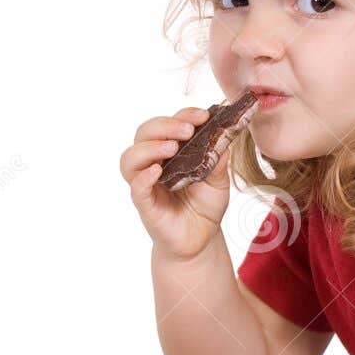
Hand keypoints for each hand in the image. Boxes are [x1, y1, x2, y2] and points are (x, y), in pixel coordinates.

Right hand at [120, 105, 232, 260]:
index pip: (167, 125)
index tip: (203, 116)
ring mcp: (146, 183)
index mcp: (170, 152)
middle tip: (187, 130)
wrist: (201, 239)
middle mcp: (153, 163)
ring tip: (171, 148)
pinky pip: (136, 187)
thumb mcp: (219, 180)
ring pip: (130, 158)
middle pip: (143, 134)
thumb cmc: (204, 206)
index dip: (182, 116)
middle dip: (164, 126)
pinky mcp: (144, 204)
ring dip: (149, 147)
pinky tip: (157, 171)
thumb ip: (219, 159)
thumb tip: (224, 136)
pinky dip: (143, 176)